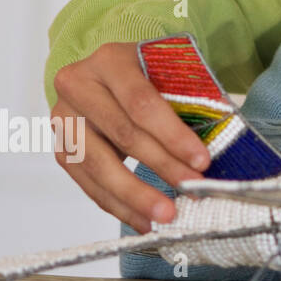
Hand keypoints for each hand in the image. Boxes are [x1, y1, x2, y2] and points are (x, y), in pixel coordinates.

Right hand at [51, 42, 210, 233]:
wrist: (106, 72)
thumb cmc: (147, 72)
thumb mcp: (166, 70)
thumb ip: (188, 98)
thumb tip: (219, 145)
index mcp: (110, 60)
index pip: (142, 103)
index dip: (173, 135)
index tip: (202, 161)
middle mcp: (78, 86)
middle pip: (123, 134)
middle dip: (162, 167)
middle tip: (192, 189)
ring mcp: (64, 120)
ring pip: (99, 165)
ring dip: (136, 195)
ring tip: (166, 215)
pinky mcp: (61, 149)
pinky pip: (89, 183)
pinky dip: (119, 204)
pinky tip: (143, 220)